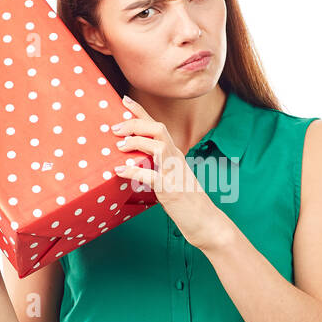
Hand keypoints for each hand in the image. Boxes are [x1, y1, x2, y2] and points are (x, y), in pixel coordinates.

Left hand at [111, 94, 225, 247]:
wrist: (207, 222)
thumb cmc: (187, 201)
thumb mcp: (171, 178)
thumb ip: (156, 166)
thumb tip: (132, 161)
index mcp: (175, 154)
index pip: (158, 125)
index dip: (140, 111)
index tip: (124, 99)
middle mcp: (176, 159)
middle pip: (158, 129)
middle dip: (135, 123)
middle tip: (115, 128)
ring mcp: (175, 174)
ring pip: (158, 146)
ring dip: (136, 142)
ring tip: (119, 146)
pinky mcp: (171, 192)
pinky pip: (152, 177)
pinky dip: (134, 171)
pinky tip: (120, 171)